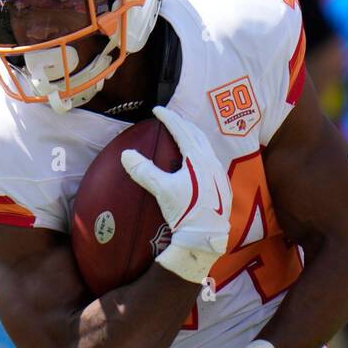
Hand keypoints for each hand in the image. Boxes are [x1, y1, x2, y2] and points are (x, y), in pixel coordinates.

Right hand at [120, 105, 231, 283]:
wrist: (205, 237)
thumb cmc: (186, 212)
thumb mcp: (162, 191)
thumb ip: (144, 172)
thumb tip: (126, 154)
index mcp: (198, 159)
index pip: (182, 131)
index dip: (168, 118)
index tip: (157, 110)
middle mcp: (211, 162)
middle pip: (197, 135)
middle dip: (182, 124)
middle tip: (170, 119)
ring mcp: (218, 174)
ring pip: (206, 147)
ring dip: (193, 137)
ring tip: (183, 135)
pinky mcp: (221, 186)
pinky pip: (211, 160)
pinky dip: (200, 152)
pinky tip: (196, 161)